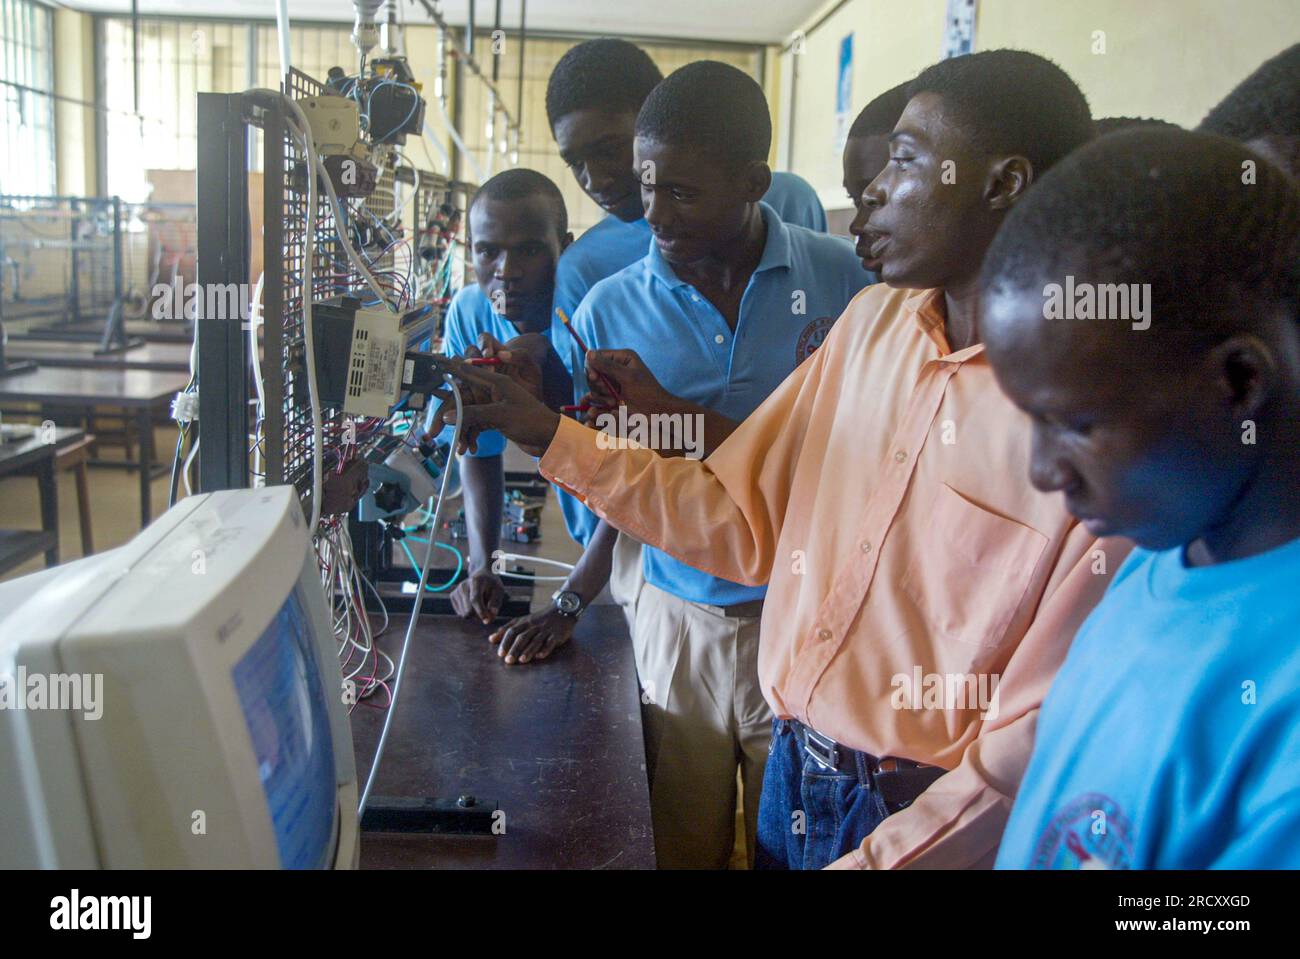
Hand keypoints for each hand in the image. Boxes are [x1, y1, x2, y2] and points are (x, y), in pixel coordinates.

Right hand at [427, 357, 561, 457]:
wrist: (549, 439)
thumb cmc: (531, 420)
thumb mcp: (500, 415)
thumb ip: (473, 413)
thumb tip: (447, 416)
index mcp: (495, 381)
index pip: (467, 370)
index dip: (449, 367)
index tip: (432, 363)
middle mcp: (491, 391)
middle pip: (461, 398)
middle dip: (447, 415)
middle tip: (432, 431)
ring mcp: (492, 405)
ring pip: (466, 414)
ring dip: (461, 431)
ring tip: (460, 448)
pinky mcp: (494, 419)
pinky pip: (475, 425)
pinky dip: (472, 436)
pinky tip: (472, 449)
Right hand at [449, 568, 506, 623]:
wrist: (482, 575)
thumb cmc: (492, 585)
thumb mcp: (499, 592)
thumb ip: (495, 605)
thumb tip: (488, 620)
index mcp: (476, 581)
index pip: (475, 599)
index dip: (481, 611)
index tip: (487, 619)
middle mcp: (463, 585)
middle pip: (468, 610)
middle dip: (478, 616)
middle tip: (487, 613)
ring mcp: (457, 591)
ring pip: (464, 614)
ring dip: (474, 615)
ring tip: (481, 605)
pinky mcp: (453, 596)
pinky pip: (460, 613)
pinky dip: (468, 613)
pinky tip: (474, 605)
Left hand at [488, 606, 578, 663]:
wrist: (561, 610)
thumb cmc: (538, 619)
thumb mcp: (522, 621)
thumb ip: (507, 629)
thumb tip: (491, 639)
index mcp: (524, 622)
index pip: (512, 631)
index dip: (505, 642)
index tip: (500, 654)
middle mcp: (534, 626)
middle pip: (523, 637)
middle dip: (515, 649)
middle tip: (508, 661)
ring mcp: (546, 630)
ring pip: (536, 640)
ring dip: (528, 650)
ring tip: (522, 660)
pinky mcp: (556, 635)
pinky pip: (551, 642)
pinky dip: (545, 649)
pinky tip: (540, 656)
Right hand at [585, 349, 680, 418]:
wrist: (655, 411)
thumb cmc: (646, 392)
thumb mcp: (627, 377)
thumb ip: (608, 366)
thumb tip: (588, 353)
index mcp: (621, 357)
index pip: (597, 356)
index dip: (592, 367)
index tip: (595, 378)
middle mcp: (615, 366)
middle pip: (592, 371)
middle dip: (598, 384)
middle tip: (608, 391)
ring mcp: (612, 380)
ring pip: (593, 385)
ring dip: (600, 395)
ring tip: (613, 401)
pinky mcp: (610, 393)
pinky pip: (597, 394)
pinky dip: (601, 400)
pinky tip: (612, 404)